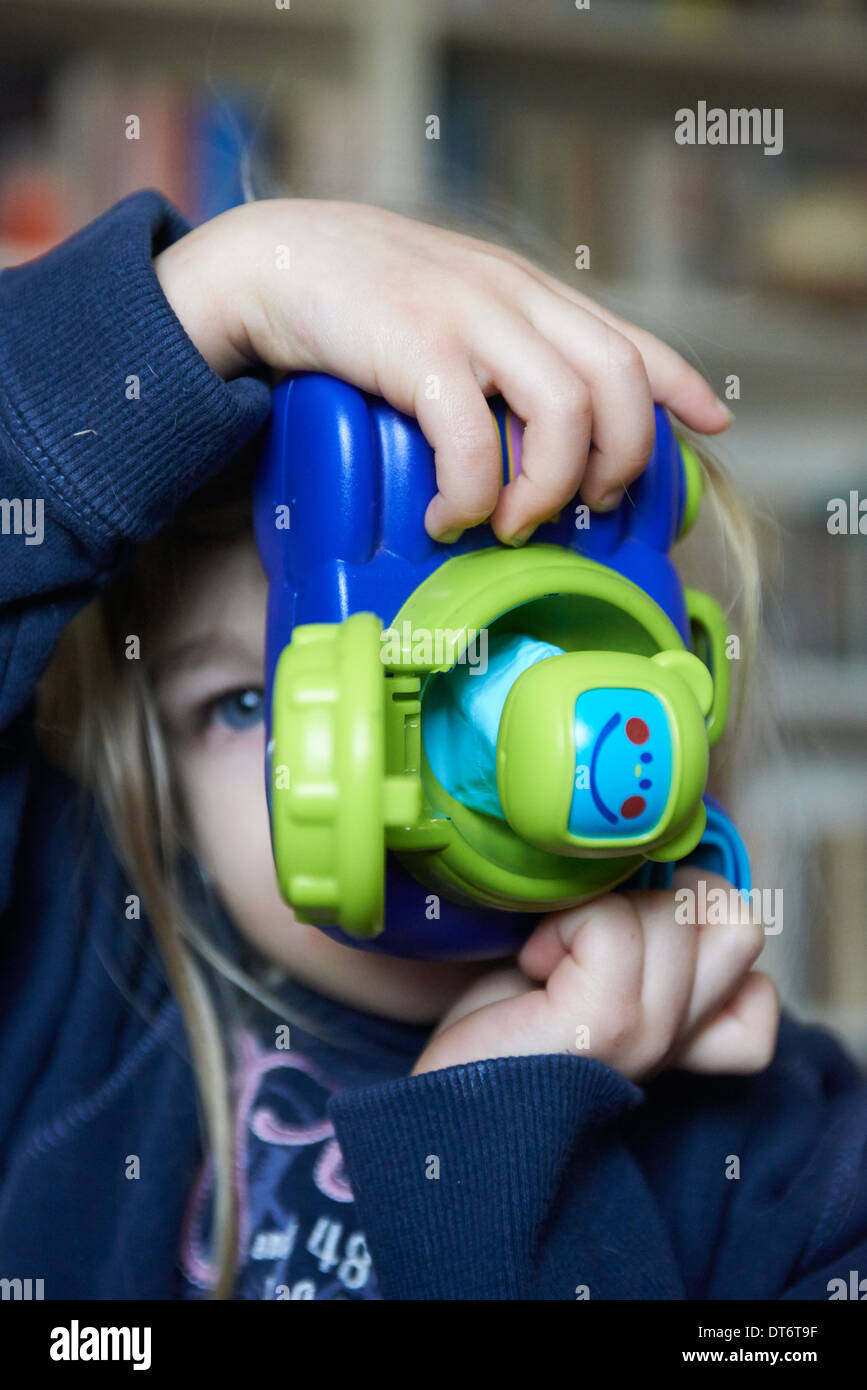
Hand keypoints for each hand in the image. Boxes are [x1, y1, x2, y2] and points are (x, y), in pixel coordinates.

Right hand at [154, 198, 730, 543]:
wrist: (276, 261)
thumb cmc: (363, 304)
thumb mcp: (453, 313)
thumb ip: (503, 352)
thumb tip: (545, 423)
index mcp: (530, 296)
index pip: (630, 338)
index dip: (682, 384)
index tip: (713, 424)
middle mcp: (515, 300)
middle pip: (619, 382)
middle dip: (621, 462)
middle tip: (584, 511)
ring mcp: (470, 319)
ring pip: (565, 412)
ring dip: (548, 489)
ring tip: (508, 524)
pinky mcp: (417, 347)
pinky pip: (474, 438)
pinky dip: (471, 495)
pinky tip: (446, 517)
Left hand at [411, 869, 779, 1082]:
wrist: (435, 1091)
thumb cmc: (497, 1016)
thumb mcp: (588, 962)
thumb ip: (640, 929)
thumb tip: (659, 849)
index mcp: (684, 1026)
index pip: (755, 967)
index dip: (704, 920)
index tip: (625, 925)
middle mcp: (679, 1035)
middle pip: (737, 921)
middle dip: (663, 895)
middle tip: (589, 932)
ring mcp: (650, 1033)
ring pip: (678, 912)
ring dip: (607, 905)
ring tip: (551, 952)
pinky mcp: (605, 1023)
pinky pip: (614, 925)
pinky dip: (566, 922)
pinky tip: (531, 959)